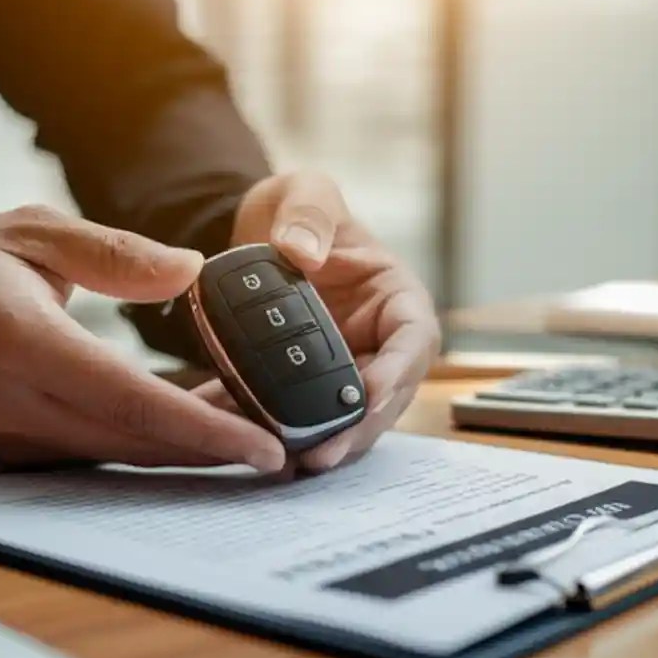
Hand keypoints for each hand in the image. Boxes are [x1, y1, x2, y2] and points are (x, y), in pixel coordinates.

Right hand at [0, 206, 286, 471]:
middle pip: (140, 444)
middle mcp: (20, 408)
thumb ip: (114, 253)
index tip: (265, 445)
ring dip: (192, 448)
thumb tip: (190, 271)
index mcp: (23, 345)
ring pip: (126, 458)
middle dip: (219, 449)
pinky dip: (155, 443)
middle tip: (290, 440)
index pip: (130, 401)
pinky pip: (104, 455)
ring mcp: (18, 440)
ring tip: (257, 424)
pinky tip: (199, 420)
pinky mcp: (22, 452)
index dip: (205, 429)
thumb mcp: (32, 230)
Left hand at [227, 172, 440, 469]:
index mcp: (396, 298)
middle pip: (382, 397)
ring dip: (320, 444)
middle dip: (356, 430)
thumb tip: (301, 251)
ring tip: (287, 464)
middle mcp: (378, 343)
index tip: (368, 397)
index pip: (413, 341)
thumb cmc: (299, 210)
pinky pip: (295, 416)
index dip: (396, 374)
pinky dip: (271, 432)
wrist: (261, 233)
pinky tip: (244, 446)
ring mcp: (345, 370)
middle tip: (321, 454)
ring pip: (343, 420)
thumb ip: (307, 214)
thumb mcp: (305, 192)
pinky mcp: (304, 389)